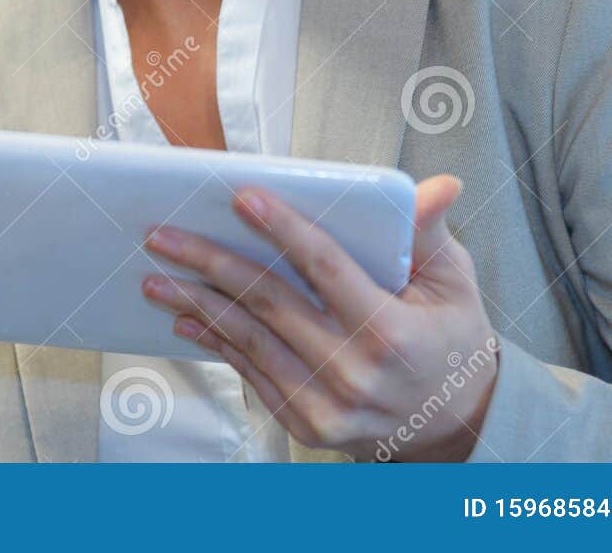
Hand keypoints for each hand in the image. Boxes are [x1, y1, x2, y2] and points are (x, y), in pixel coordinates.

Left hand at [140, 174, 499, 461]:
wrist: (455, 423)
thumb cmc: (450, 341)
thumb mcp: (454, 284)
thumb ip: (430, 233)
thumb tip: (438, 186)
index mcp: (392, 330)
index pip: (326, 267)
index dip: (283, 228)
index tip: (242, 197)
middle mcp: (355, 372)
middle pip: (270, 302)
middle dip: (209, 262)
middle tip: (163, 235)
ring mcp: (327, 405)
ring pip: (249, 341)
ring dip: (196, 304)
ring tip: (157, 276)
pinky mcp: (306, 424)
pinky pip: (251, 374)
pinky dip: (215, 343)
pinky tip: (186, 317)